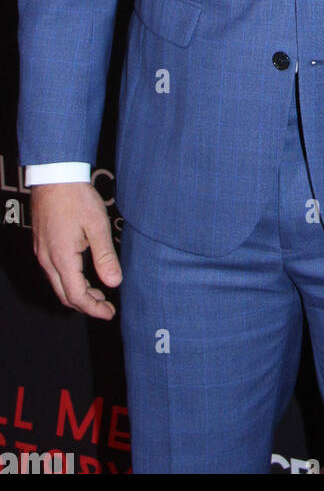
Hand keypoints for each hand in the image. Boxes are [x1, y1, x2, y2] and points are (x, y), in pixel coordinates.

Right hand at [31, 182, 121, 319]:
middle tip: (106, 307)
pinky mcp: (43, 245)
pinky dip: (70, 280)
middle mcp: (48, 259)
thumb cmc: (76, 198)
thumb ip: (105, 257)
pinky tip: (84, 274)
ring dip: (78, 292)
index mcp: (61, 258)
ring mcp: (43, 252)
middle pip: (64, 295)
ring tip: (100, 293)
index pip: (76, 296)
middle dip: (85, 305)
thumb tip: (114, 283)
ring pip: (58, 284)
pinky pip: (54, 272)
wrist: (55, 177)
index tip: (110, 313)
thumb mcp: (97, 226)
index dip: (93, 308)